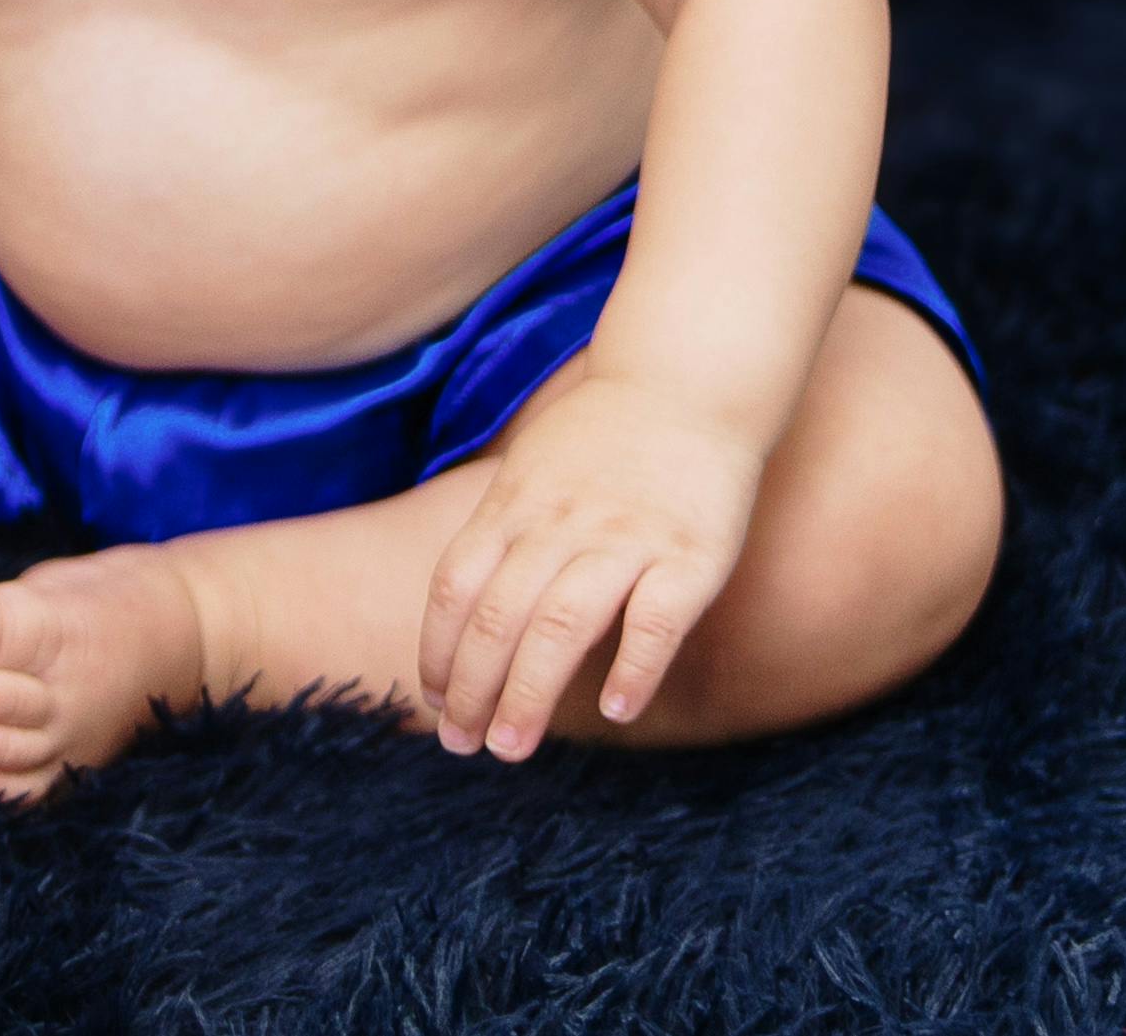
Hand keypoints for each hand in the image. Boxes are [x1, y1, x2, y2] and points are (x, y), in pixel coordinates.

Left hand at [416, 371, 765, 758]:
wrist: (690, 379)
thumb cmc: (604, 437)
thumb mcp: (530, 469)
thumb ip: (501, 534)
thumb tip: (463, 614)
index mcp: (517, 504)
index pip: (456, 586)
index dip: (438, 651)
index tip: (435, 700)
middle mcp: (562, 524)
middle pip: (498, 617)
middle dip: (472, 690)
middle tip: (462, 744)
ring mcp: (627, 538)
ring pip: (561, 625)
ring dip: (529, 694)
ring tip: (511, 746)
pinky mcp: (691, 554)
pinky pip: (656, 621)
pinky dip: (634, 669)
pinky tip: (616, 710)